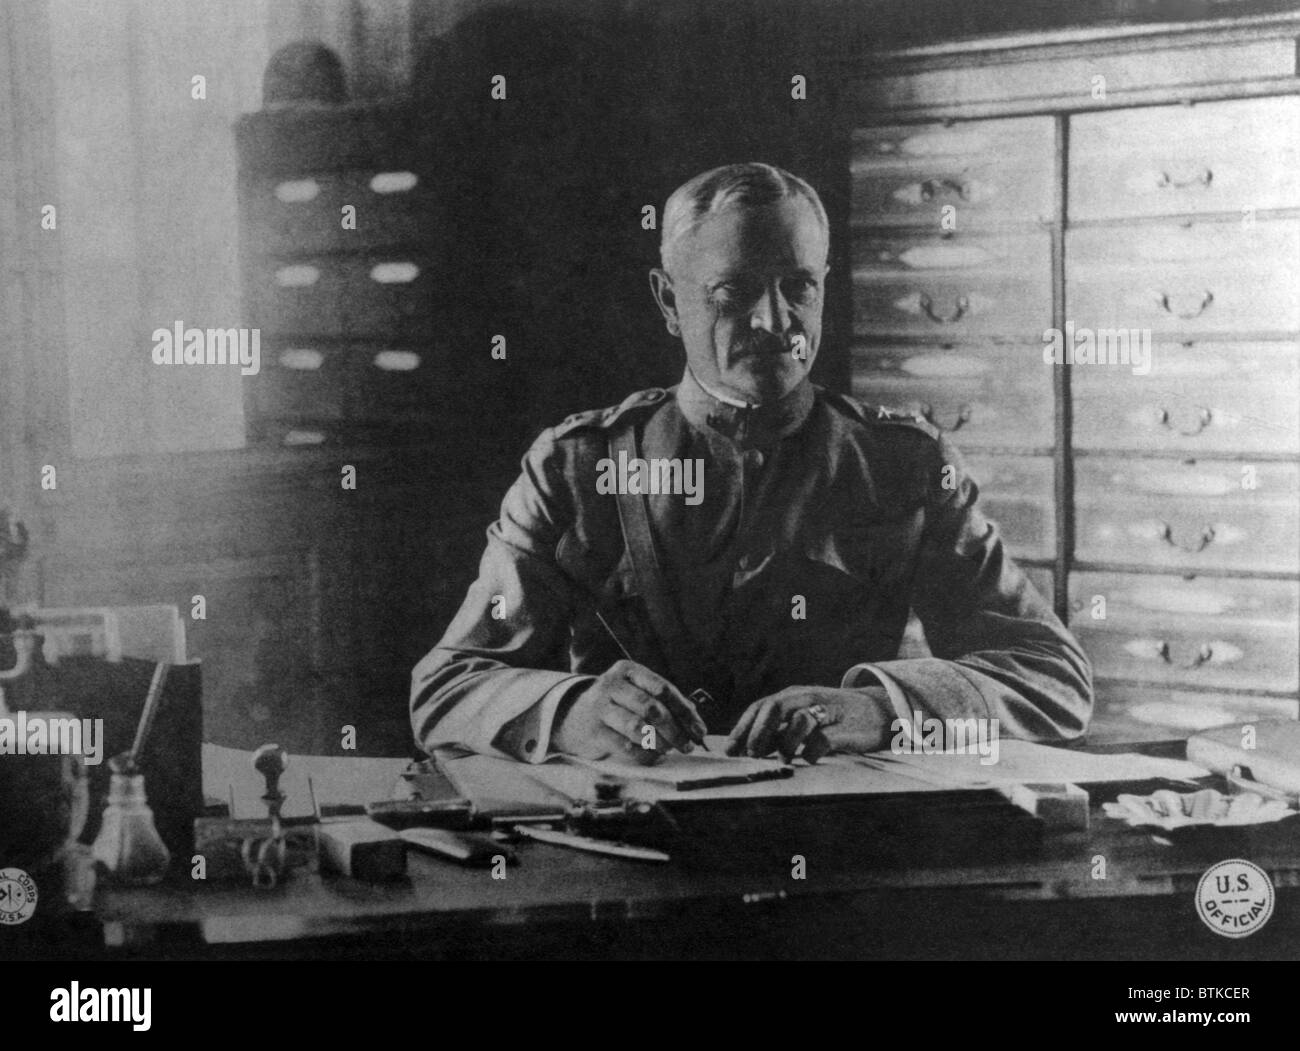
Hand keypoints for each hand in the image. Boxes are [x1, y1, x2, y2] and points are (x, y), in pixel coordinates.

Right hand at [553, 660, 706, 764]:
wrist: (572, 716)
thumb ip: (664, 702)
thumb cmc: (616, 705)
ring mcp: (600, 707)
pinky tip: (652, 755)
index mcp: (628, 670)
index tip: (699, 730)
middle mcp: (612, 684)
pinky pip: (625, 746)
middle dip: (675, 730)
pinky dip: (644, 754)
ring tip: (668, 749)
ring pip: (638, 727)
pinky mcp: (593, 730)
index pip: (663, 688)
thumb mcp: (636, 693)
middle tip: (687, 745)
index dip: (684, 711)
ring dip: (660, 742)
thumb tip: (695, 723)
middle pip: (652, 708)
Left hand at [725, 686, 892, 762]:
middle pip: (774, 707)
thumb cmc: (836, 718)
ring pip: (799, 720)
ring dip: (784, 742)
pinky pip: (822, 740)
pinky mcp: (846, 728)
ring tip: (782, 758)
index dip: (742, 727)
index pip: (760, 706)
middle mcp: (807, 698)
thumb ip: (781, 729)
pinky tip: (808, 760)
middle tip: (752, 754)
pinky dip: (810, 752)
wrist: (880, 710)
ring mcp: (827, 711)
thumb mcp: (805, 718)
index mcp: (793, 695)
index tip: (729, 749)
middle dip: (758, 732)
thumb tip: (750, 747)